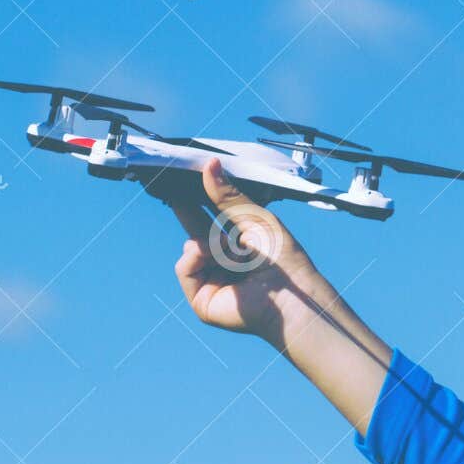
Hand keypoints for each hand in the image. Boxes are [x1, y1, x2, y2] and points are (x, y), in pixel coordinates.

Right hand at [168, 157, 329, 344]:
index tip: (187, 180)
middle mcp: (225, 263)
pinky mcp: (203, 299)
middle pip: (197, 233)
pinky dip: (194, 258)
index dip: (199, 201)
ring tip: (228, 246)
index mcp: (239, 244)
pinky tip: (211, 255)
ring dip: (206, 241)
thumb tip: (209, 164)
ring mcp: (212, 281)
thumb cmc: (282, 257)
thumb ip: (227, 195)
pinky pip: (184, 269)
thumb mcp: (253, 217)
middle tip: (174, 191)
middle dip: (187, 212)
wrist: (289, 293)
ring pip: (190, 249)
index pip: (213, 220)